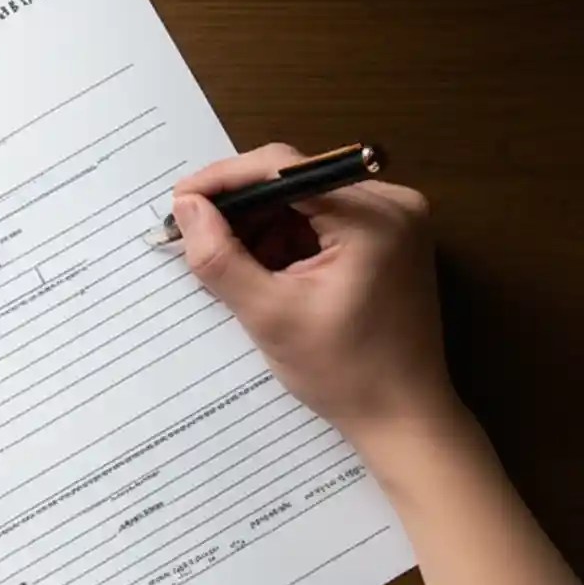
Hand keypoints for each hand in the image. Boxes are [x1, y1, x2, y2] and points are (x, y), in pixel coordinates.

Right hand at [172, 143, 455, 440]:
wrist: (404, 417)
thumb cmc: (343, 372)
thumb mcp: (268, 315)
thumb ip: (220, 257)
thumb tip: (186, 207)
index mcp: (371, 216)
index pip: (281, 166)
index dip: (223, 180)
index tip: (179, 203)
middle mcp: (391, 202)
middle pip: (293, 179)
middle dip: (241, 208)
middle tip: (195, 238)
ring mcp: (395, 218)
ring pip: (304, 199)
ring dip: (262, 226)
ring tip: (230, 265)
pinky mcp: (389, 237)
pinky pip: (323, 218)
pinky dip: (288, 239)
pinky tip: (266, 271)